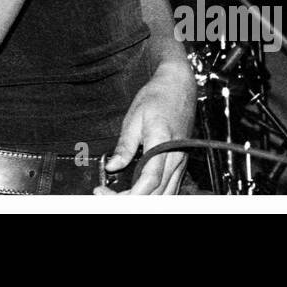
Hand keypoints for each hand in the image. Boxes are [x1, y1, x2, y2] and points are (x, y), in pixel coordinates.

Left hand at [94, 61, 195, 194]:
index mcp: (162, 142)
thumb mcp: (133, 117)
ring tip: (118, 196)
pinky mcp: (181, 162)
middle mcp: (176, 156)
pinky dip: (153, 195)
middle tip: (106, 196)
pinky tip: (137, 193)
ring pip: (166, 194)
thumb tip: (113, 166)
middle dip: (131, 200)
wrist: (179, 86)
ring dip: (143, 200)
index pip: (149, 180)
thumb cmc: (158, 96)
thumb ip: (124, 146)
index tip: (107, 194)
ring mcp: (181, 161)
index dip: (129, 194)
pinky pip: (170, 187)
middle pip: (156, 192)